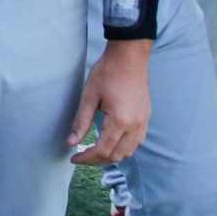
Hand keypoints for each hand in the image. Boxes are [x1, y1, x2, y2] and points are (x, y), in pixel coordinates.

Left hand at [67, 41, 152, 165]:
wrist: (130, 55)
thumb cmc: (108, 72)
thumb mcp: (89, 96)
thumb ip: (80, 122)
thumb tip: (70, 143)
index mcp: (119, 121)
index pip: (102, 151)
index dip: (86, 159)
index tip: (74, 158)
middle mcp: (135, 126)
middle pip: (116, 156)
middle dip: (97, 160)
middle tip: (81, 156)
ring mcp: (143, 122)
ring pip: (128, 152)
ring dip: (111, 156)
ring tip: (94, 152)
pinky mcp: (146, 117)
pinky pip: (137, 142)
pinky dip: (123, 148)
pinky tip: (112, 142)